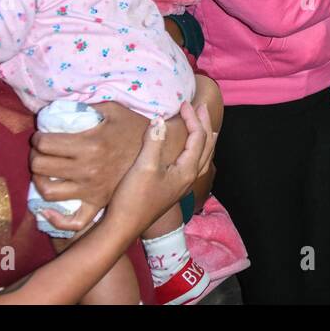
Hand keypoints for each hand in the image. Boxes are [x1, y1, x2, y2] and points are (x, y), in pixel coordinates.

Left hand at [29, 103, 192, 228]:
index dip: (38, 138)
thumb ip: (88, 107)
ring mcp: (92, 189)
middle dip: (34, 156)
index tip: (42, 135)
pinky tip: (46, 208)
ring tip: (43, 173)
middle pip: (40, 167)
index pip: (45, 143)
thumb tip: (61, 109)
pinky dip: (55, 219)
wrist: (163, 152)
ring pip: (48, 192)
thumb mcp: (114, 110)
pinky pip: (72, 221)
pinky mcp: (98, 203)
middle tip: (40, 152)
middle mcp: (87, 169)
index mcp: (90, 144)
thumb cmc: (136, 128)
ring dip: (38, 181)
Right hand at [101, 102, 216, 235]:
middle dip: (205, 125)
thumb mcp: (144, 166)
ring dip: (205, 139)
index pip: (198, 138)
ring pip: (203, 158)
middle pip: (206, 147)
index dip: (193, 118)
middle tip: (203, 107)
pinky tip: (189, 153)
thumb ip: (154, 141)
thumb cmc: (133, 198)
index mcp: (187, 171)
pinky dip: (196, 152)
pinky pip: (194, 165)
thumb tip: (160, 119)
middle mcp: (189, 178)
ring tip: (206, 128)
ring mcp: (182, 185)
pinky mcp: (173, 190)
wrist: (122, 227)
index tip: (183, 103)